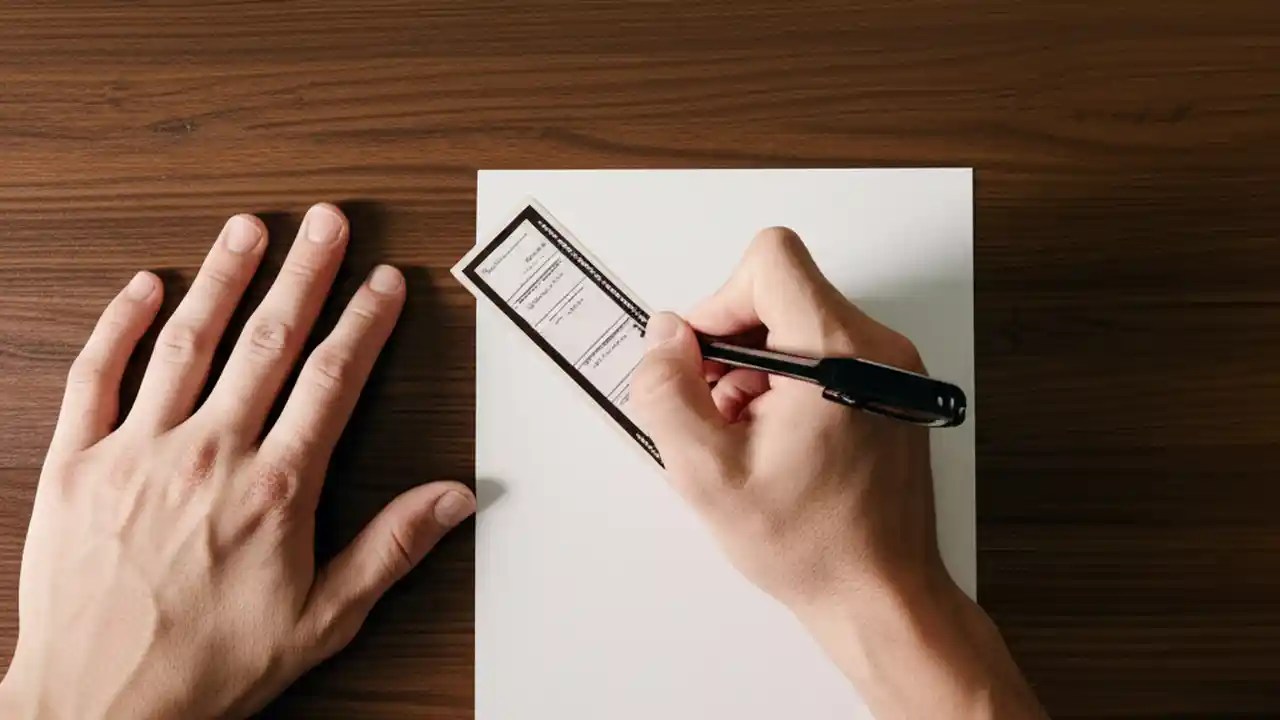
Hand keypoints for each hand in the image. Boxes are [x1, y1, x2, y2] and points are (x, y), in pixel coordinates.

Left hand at [0, 204, 475, 718]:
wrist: (97, 708)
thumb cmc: (210, 668)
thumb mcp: (324, 621)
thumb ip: (391, 549)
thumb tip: (453, 497)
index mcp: (275, 490)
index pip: (332, 380)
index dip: (364, 323)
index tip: (383, 283)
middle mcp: (210, 456)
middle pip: (268, 342)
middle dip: (305, 274)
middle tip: (327, 222)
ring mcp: (137, 453)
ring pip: (187, 343)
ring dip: (223, 278)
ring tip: (249, 228)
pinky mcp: (77, 464)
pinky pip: (97, 377)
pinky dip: (120, 325)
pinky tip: (146, 287)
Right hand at [631, 228, 1043, 718]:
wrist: (879, 593)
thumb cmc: (814, 545)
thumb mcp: (707, 474)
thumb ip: (668, 392)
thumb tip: (663, 336)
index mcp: (837, 353)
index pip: (770, 260)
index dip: (719, 302)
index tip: (704, 357)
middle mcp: (877, 348)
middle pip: (782, 291)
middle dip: (733, 346)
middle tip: (721, 412)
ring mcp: (892, 368)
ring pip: (800, 324)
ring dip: (758, 371)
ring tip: (751, 438)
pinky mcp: (893, 389)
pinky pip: (826, 354)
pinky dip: (789, 386)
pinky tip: (779, 443)